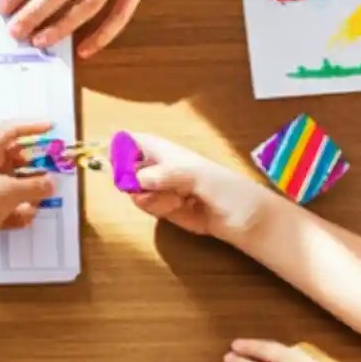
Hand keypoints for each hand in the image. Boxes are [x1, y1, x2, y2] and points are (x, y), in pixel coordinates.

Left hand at [0, 121, 55, 266]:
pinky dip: (18, 210)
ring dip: (28, 193)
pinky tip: (22, 219)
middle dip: (35, 167)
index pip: (10, 130)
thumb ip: (35, 185)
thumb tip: (52, 183)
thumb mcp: (9, 191)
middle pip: (15, 158)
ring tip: (35, 203)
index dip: (31, 127)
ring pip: (15, 184)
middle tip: (56, 174)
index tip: (53, 128)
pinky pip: (10, 204)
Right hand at [125, 134, 271, 240]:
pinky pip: (148, 207)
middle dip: (130, 179)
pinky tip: (177, 209)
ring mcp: (162, 190)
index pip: (135, 141)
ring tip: (174, 201)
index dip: (120, 146)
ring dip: (148, 197)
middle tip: (141, 188)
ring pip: (135, 191)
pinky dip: (157, 209)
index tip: (112, 160)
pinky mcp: (166, 210)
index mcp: (168, 152)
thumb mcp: (197, 176)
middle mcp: (161, 169)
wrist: (248, 220)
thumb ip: (166, 175)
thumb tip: (137, 179)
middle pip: (127, 168)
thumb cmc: (228, 189)